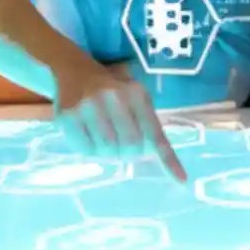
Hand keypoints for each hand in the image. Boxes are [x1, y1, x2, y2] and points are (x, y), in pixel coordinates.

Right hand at [54, 64, 186, 182]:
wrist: (74, 69)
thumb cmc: (112, 88)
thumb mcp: (134, 96)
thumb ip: (147, 123)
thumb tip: (158, 159)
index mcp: (136, 93)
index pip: (155, 133)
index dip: (168, 159)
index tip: (181, 180)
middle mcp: (113, 97)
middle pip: (131, 146)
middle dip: (130, 154)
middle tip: (123, 148)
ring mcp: (89, 106)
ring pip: (108, 151)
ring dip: (109, 153)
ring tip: (105, 139)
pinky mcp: (68, 117)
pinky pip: (85, 150)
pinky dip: (90, 150)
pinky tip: (89, 136)